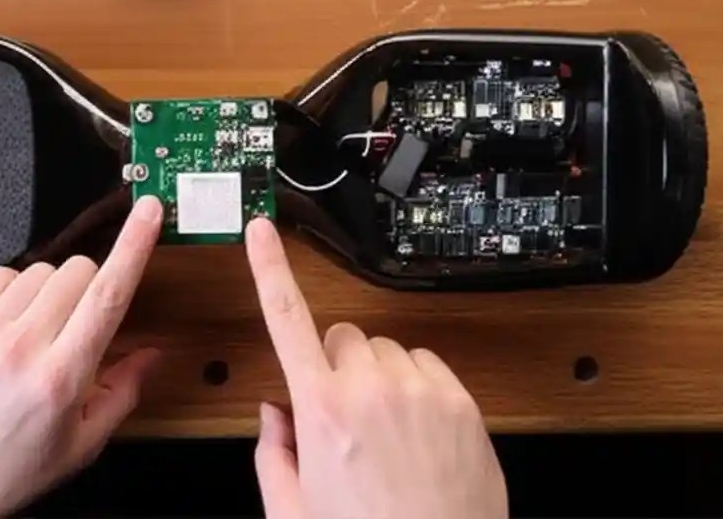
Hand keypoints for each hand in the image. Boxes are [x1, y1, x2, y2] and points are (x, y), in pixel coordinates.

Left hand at [0, 197, 164, 518]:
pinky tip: (14, 323)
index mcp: (62, 377)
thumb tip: (155, 352)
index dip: (134, 246)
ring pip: (39, 271)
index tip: (148, 211)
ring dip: (52, 291)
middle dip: (91, 287)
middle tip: (81, 325)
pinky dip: (15, 290)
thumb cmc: (20, 465)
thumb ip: (126, 389)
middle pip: (77, 271)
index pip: (108, 295)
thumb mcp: (87, 440)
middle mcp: (22, 349)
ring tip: (43, 332)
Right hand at [245, 218, 507, 518]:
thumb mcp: (292, 511)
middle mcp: (371, 389)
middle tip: (344, 415)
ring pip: (387, 349)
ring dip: (380, 376)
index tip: (261, 231)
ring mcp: (420, 391)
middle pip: (342, 336)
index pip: (286, 320)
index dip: (269, 268)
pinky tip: (416, 429)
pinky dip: (418, 385)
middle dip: (337, 365)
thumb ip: (272, 455)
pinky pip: (428, 363)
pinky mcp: (460, 401)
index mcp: (320, 411)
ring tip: (385, 432)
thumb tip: (274, 416)